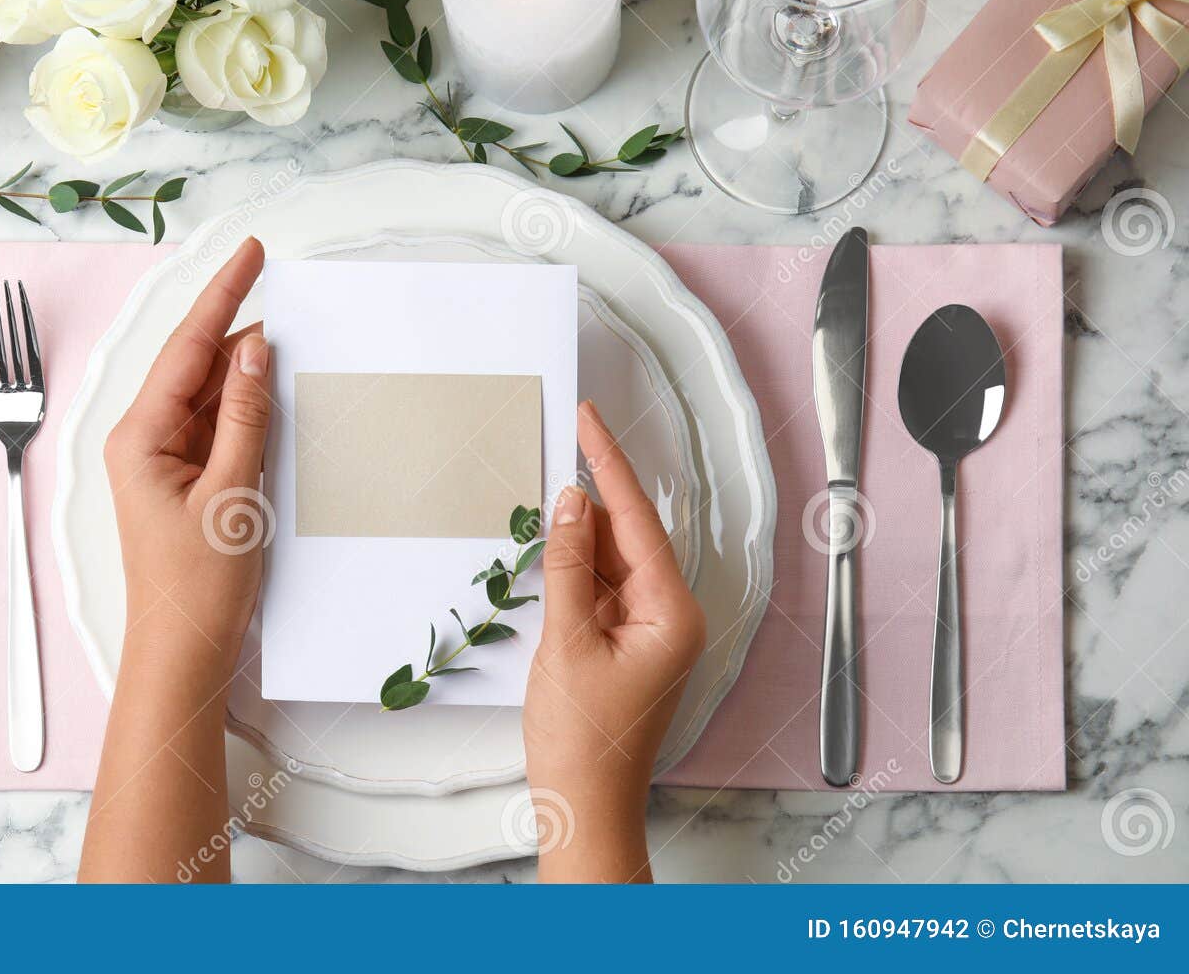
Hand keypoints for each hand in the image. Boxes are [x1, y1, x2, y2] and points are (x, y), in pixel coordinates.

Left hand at [103, 236, 270, 681]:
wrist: (181, 653)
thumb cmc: (197, 586)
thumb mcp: (232, 494)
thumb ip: (243, 417)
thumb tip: (254, 351)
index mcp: (141, 436)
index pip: (188, 346)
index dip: (223, 294)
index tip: (252, 253)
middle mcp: (145, 439)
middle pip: (197, 364)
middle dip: (240, 327)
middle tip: (289, 293)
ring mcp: (164, 460)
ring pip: (209, 394)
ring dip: (246, 370)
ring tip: (294, 339)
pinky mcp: (185, 481)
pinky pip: (217, 427)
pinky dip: (246, 408)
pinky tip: (275, 392)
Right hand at [523, 399, 705, 881]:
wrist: (583, 803)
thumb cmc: (585, 743)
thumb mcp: (567, 642)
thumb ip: (567, 566)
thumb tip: (567, 505)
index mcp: (674, 613)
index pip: (638, 521)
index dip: (610, 465)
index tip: (591, 420)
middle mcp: (670, 615)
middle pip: (629, 534)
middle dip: (594, 490)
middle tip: (571, 432)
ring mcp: (647, 629)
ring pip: (612, 558)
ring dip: (580, 529)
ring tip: (550, 486)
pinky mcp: (624, 641)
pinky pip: (601, 585)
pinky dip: (576, 563)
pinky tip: (554, 540)